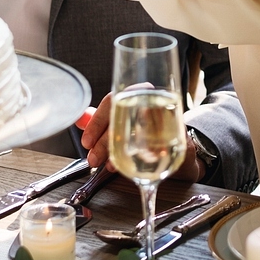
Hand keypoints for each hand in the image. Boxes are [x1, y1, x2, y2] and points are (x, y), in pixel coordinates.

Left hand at [77, 93, 203, 181]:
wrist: (180, 146)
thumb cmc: (147, 132)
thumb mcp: (122, 123)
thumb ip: (101, 120)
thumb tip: (79, 119)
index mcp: (138, 92)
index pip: (111, 101)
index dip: (96, 122)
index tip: (85, 142)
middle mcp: (154, 99)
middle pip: (124, 117)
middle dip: (105, 142)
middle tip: (93, 159)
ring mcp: (169, 116)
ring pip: (139, 132)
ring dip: (121, 152)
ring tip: (109, 166)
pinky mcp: (180, 135)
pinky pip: (160, 145)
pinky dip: (143, 157)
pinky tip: (132, 167)